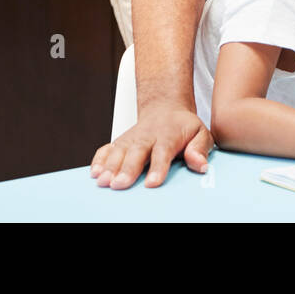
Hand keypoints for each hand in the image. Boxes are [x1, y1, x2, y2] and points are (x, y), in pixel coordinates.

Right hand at [90, 103, 212, 188]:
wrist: (166, 109)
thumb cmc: (183, 127)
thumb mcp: (200, 133)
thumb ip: (200, 149)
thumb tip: (200, 165)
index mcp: (168, 135)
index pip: (163, 152)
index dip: (157, 167)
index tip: (152, 183)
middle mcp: (147, 136)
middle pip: (136, 152)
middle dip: (127, 169)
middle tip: (120, 184)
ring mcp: (131, 138)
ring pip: (119, 151)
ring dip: (109, 166)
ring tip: (103, 181)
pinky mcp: (120, 141)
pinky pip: (107, 149)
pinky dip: (99, 159)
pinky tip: (94, 173)